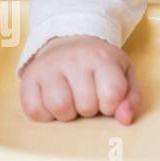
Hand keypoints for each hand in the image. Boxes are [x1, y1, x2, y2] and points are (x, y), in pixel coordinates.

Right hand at [19, 34, 141, 125]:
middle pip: (86, 105)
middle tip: (87, 96)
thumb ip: (131, 99)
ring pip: (59, 107)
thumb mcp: (124, 75)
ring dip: (68, 114)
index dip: (111, 105)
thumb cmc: (100, 65)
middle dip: (89, 109)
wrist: (71, 41)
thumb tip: (125, 120)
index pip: (112, 93)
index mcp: (103, 58)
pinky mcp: (29, 78)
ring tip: (71, 101)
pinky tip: (53, 103)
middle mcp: (74, 59)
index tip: (107, 99)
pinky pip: (35, 111)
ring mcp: (49, 67)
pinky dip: (46, 115)